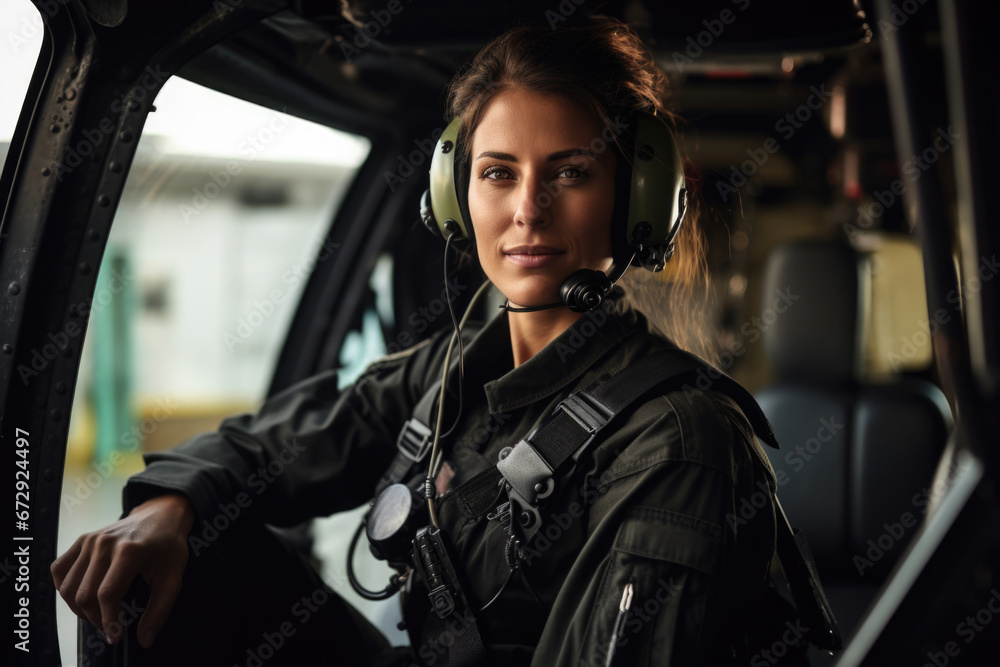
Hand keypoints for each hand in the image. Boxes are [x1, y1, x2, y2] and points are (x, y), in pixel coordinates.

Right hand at [50, 493, 194, 647]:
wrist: (161, 516)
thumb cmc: (168, 547)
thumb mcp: (173, 577)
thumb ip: (160, 610)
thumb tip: (145, 640)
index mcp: (129, 551)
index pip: (107, 595)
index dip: (108, 621)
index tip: (115, 636)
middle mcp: (104, 543)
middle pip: (85, 594)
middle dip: (95, 619)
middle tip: (110, 627)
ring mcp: (89, 540)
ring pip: (69, 587)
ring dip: (79, 609)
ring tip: (98, 614)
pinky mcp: (81, 539)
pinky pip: (59, 570)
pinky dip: (65, 588)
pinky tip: (82, 596)